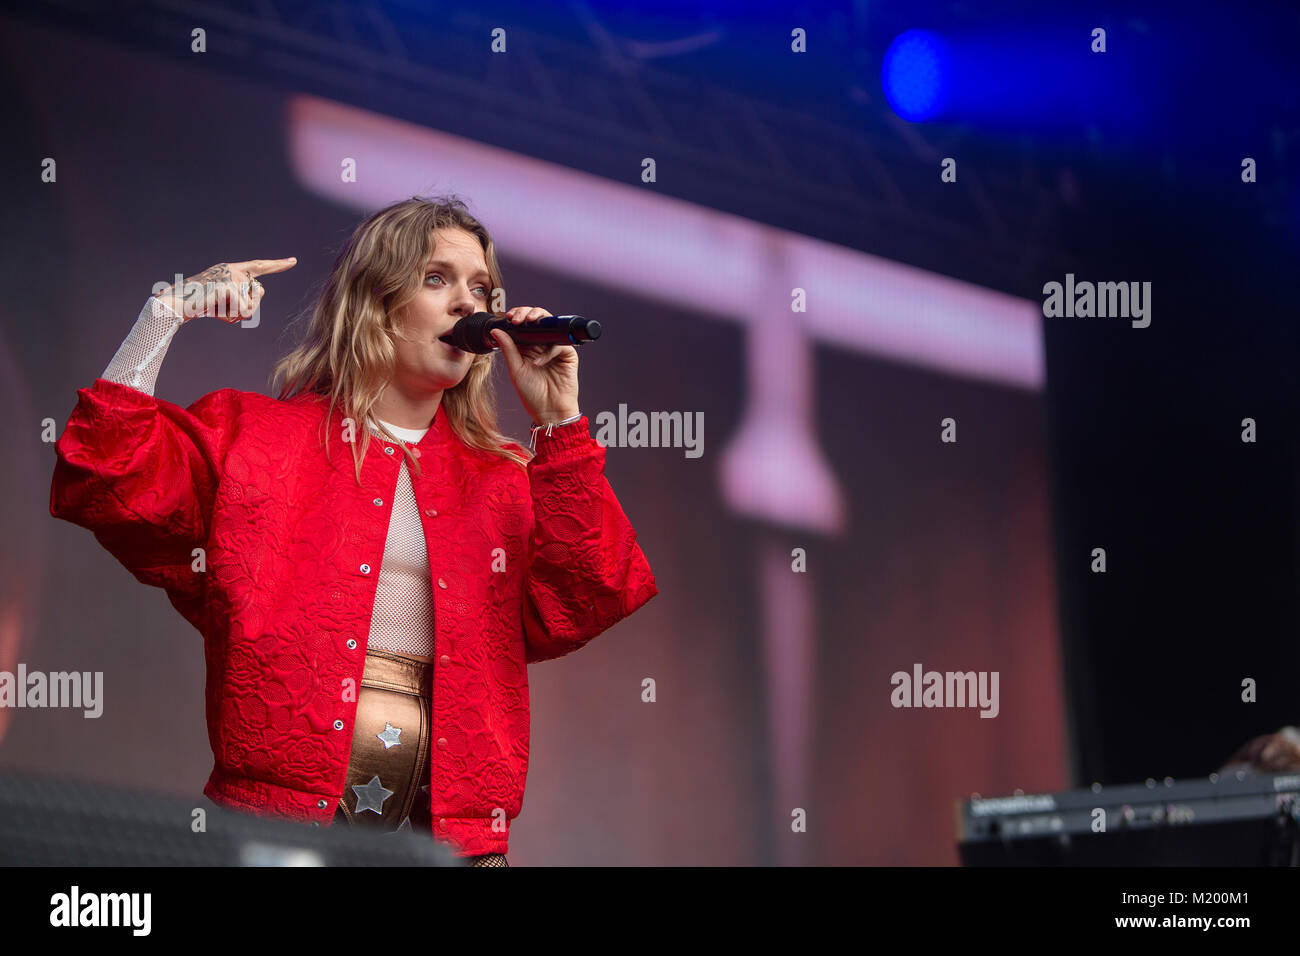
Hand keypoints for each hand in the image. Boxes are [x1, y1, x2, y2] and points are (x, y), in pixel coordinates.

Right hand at [152, 257, 296, 323]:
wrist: (178, 304)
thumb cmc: (202, 305)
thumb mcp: (227, 303)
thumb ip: (246, 300)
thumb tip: (261, 290)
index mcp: (232, 270)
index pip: (259, 266)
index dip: (277, 265)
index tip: (293, 261)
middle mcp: (233, 269)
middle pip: (260, 293)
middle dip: (249, 308)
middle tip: (224, 309)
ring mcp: (229, 276)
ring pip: (251, 305)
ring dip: (236, 314)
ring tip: (216, 308)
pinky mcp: (227, 286)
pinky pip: (242, 310)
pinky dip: (230, 316)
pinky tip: (215, 310)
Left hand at [489, 307, 579, 425]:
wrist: (549, 411)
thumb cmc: (532, 395)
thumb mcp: (515, 370)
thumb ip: (508, 349)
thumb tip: (496, 330)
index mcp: (528, 347)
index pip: (523, 325)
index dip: (517, 316)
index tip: (509, 317)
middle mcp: (542, 345)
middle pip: (537, 320)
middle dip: (527, 313)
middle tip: (517, 318)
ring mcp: (555, 349)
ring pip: (550, 326)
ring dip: (539, 320)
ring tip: (528, 323)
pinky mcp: (568, 355)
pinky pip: (559, 344)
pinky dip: (549, 350)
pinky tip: (539, 362)